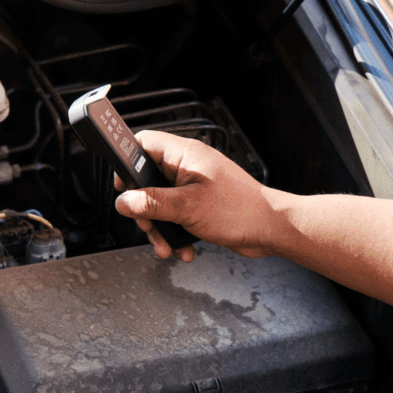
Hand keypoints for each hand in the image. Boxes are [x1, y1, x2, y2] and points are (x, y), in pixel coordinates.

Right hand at [114, 130, 277, 261]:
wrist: (271, 229)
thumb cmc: (240, 210)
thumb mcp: (187, 207)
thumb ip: (152, 202)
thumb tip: (124, 201)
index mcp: (185, 155)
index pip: (143, 144)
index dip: (126, 163)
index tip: (121, 186)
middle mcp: (188, 167)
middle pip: (147, 181)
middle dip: (143, 208)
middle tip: (147, 223)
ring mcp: (194, 187)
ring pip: (160, 203)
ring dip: (159, 227)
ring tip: (165, 245)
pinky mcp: (200, 205)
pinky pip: (176, 217)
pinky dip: (175, 234)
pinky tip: (182, 248)